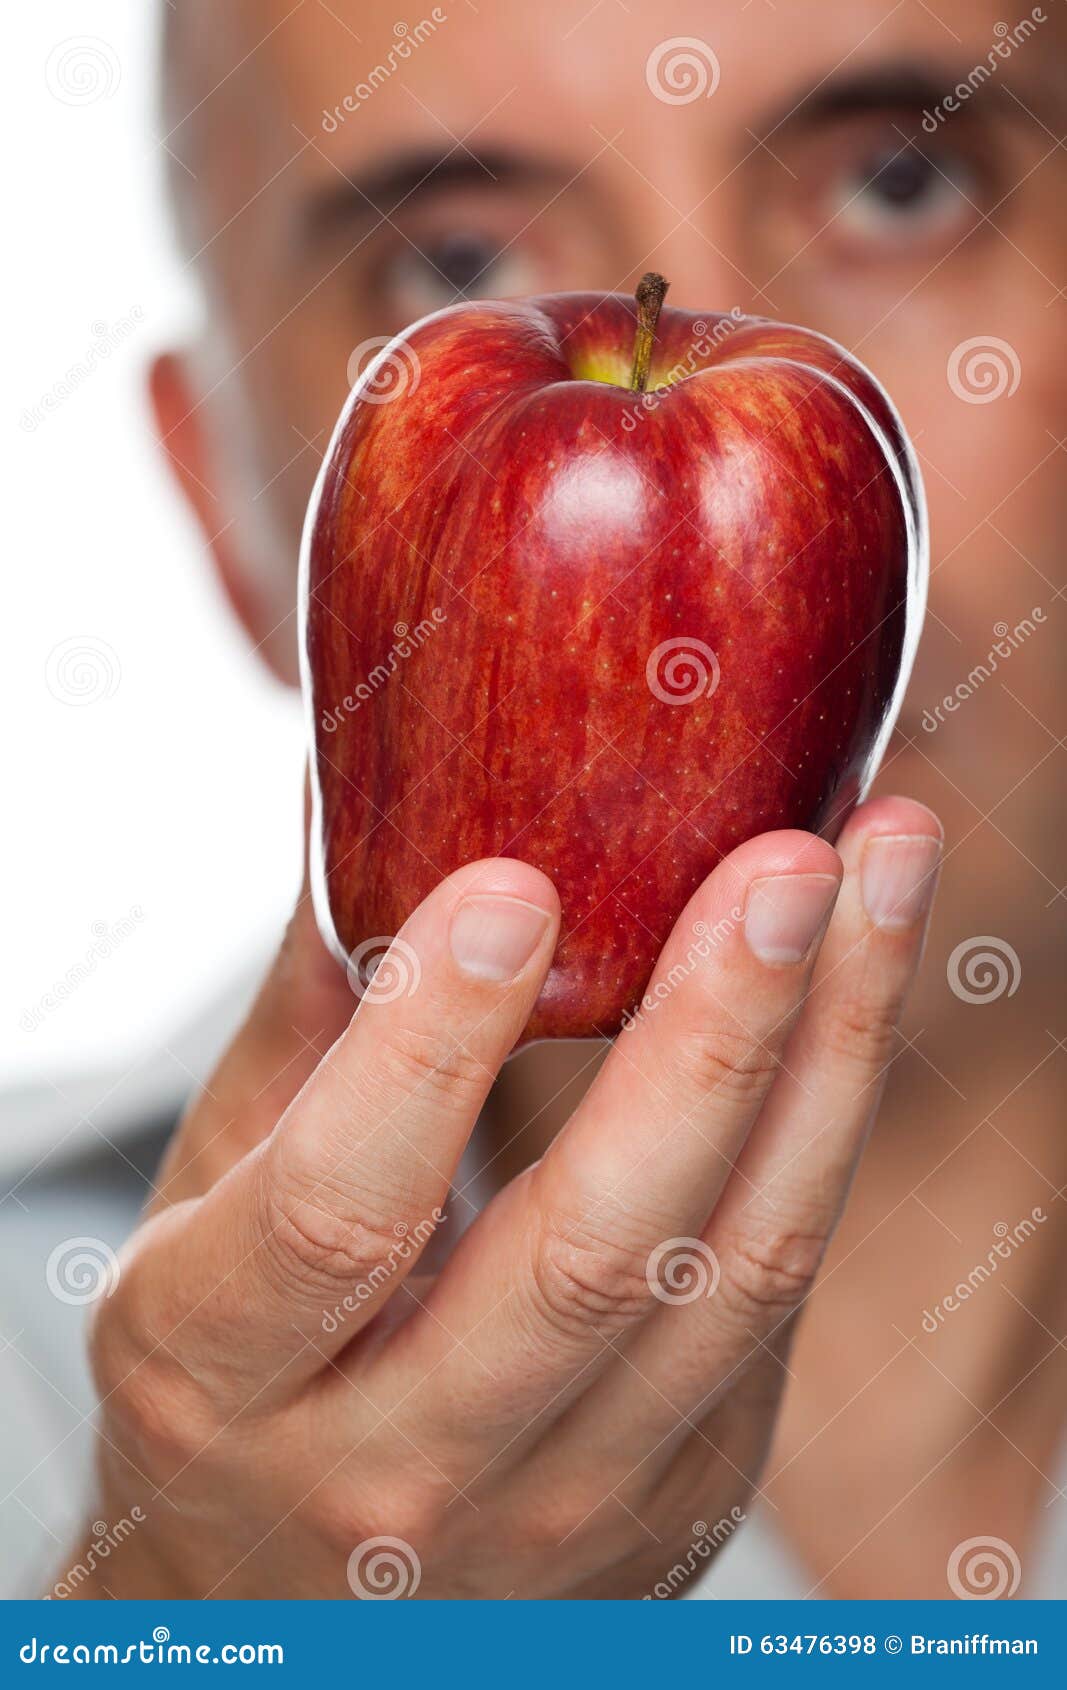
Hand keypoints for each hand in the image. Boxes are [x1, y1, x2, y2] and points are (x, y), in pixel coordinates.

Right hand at [71, 796, 939, 1598]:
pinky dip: (833, 1121)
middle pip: (589, 1258)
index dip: (427, 1047)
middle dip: (709, 1041)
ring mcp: (563, 1503)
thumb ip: (308, 1014)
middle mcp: (398, 1469)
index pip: (338, 1210)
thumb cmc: (229, 1381)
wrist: (293, 1606)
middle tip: (785, 863)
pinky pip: (778, 1289)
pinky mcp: (682, 1488)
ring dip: (830, 1057)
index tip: (511, 885)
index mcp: (223, 1375)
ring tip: (886, 871)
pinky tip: (857, 987)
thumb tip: (359, 796)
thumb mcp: (208, 1204)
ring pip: (735, 1274)